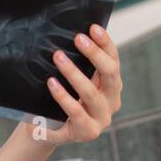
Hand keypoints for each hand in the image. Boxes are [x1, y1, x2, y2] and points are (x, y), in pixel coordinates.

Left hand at [23, 24, 121, 145]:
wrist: (47, 130)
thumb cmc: (62, 99)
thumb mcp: (73, 81)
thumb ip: (78, 65)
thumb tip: (73, 36)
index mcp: (112, 85)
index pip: (113, 59)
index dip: (105, 43)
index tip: (93, 27)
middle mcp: (112, 101)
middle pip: (110, 74)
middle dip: (94, 54)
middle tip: (77, 38)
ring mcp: (101, 118)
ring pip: (90, 92)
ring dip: (73, 73)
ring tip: (58, 57)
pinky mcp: (87, 132)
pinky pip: (75, 112)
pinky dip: (62, 97)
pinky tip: (52, 84)